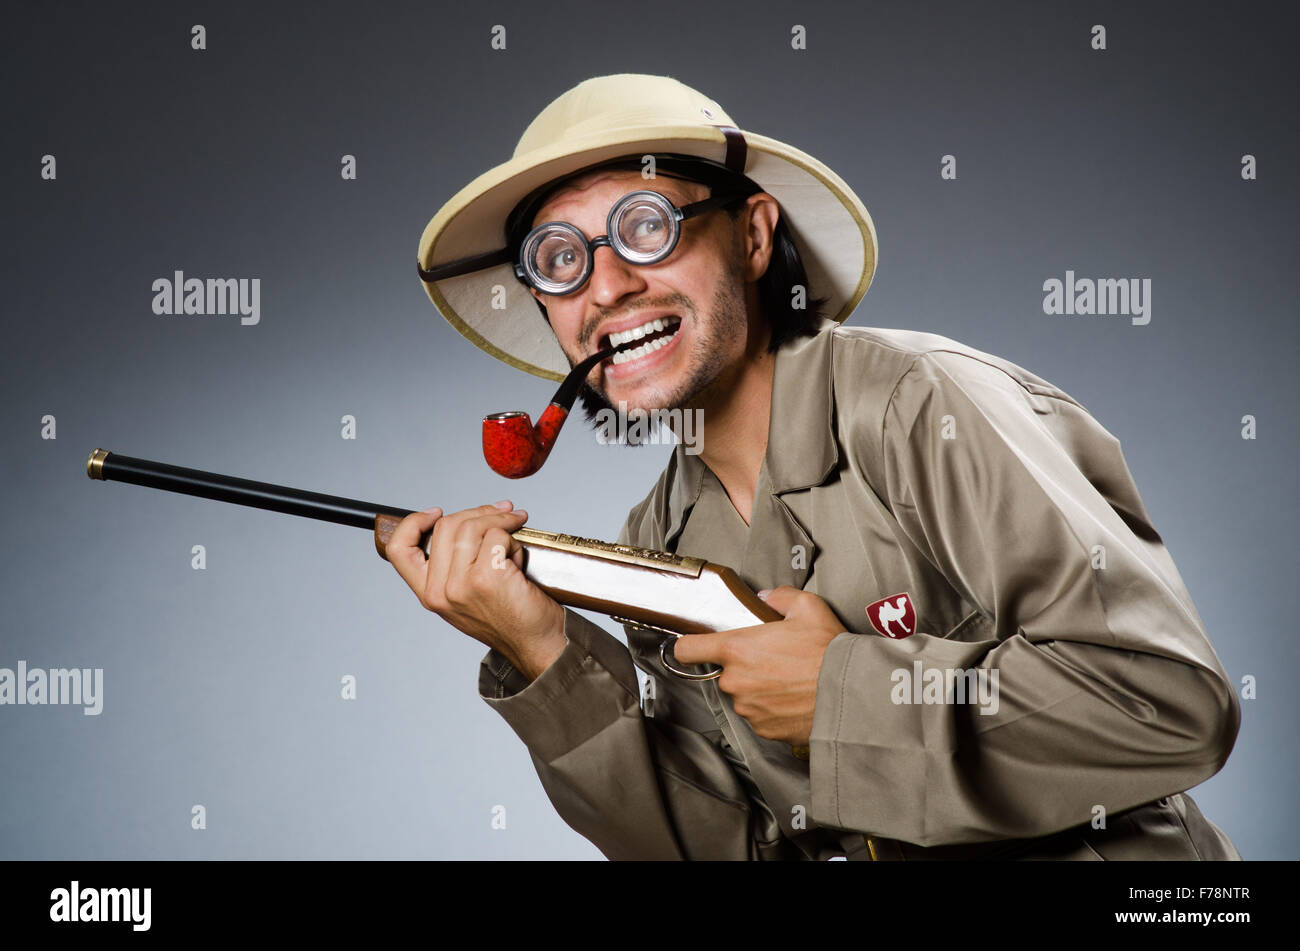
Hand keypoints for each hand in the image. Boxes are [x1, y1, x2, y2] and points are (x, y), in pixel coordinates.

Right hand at [385, 501, 566, 680]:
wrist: (537, 644)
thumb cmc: (511, 618)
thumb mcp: (468, 597)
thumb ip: (455, 565)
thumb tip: (468, 517)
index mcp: (429, 594)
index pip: (399, 550)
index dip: (412, 523)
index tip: (436, 512)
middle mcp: (439, 591)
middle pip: (445, 526)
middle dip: (480, 513)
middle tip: (505, 514)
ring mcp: (461, 585)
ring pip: (472, 526)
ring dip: (501, 523)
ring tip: (515, 541)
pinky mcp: (488, 577)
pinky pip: (498, 536)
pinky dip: (514, 540)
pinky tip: (520, 560)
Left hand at [673, 586, 846, 745]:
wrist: (851, 694)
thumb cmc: (827, 651)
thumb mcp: (807, 607)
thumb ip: (779, 597)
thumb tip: (766, 599)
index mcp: (736, 649)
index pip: (687, 650)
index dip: (689, 646)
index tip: (696, 646)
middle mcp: (735, 682)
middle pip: (725, 673)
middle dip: (744, 667)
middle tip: (774, 659)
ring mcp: (748, 709)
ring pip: (744, 696)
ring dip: (759, 689)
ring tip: (790, 680)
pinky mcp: (764, 730)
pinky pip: (760, 716)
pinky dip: (773, 709)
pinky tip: (795, 698)